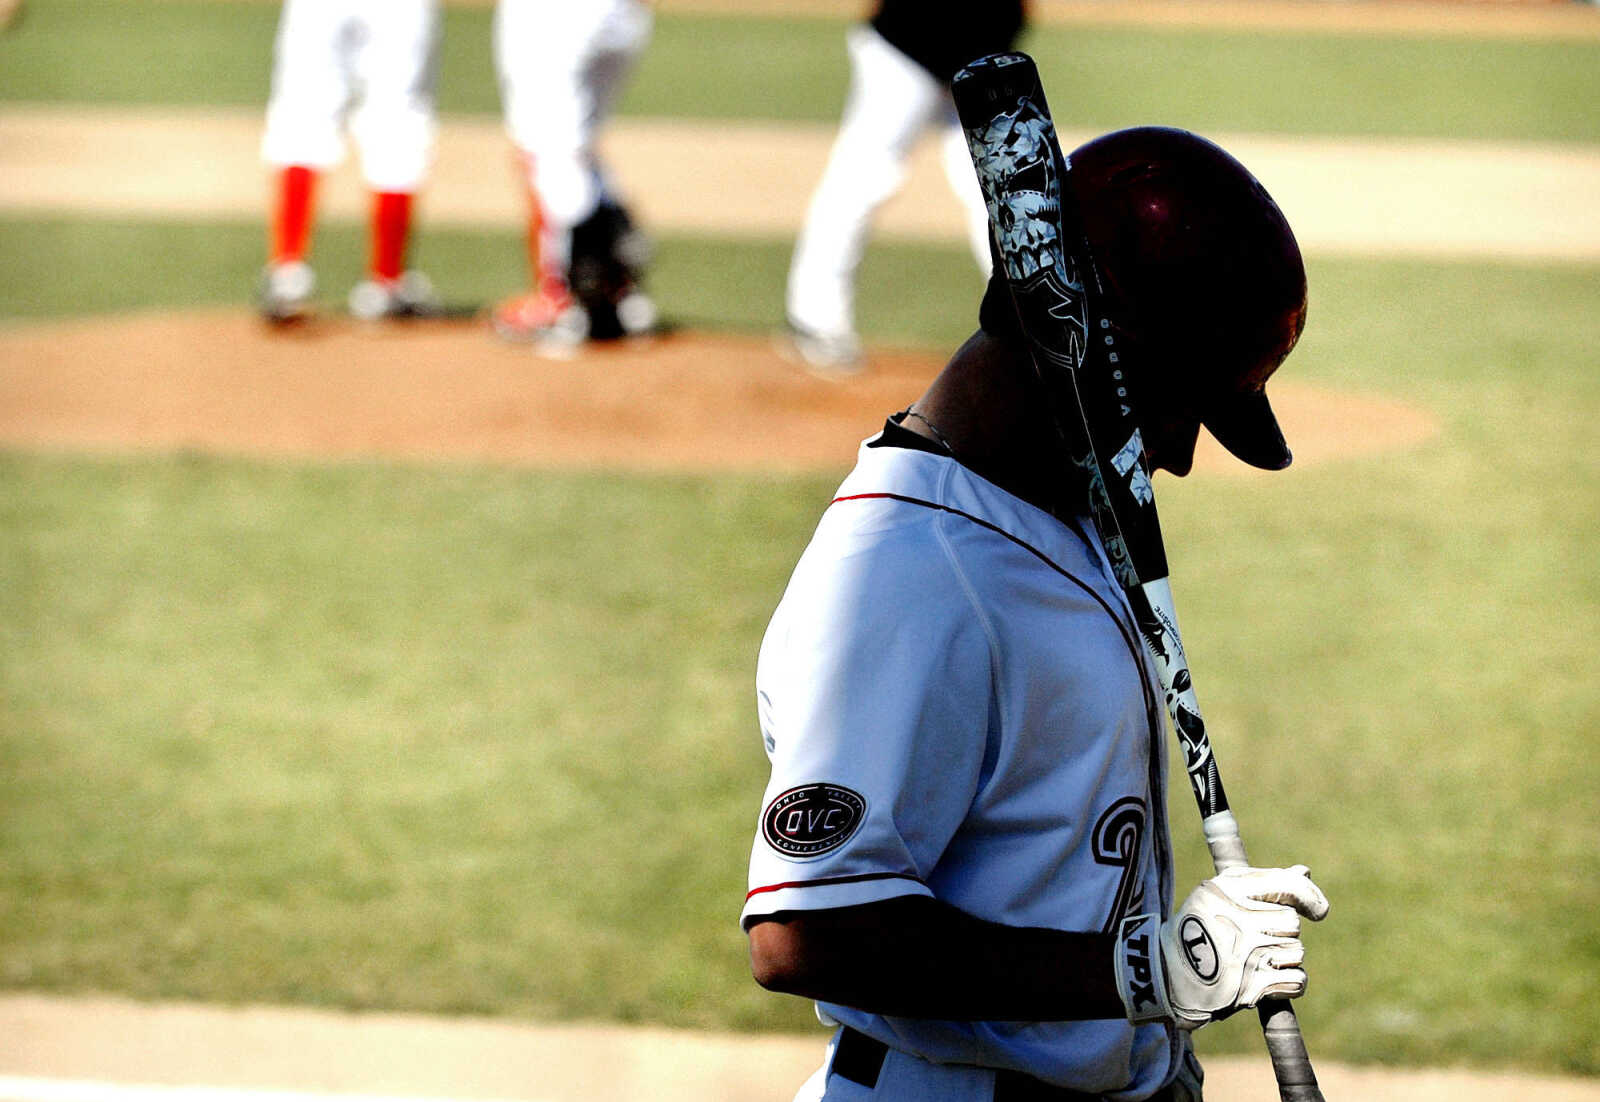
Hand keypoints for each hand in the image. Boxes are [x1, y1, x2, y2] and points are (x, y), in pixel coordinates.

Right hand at [1115, 864, 1328, 1029]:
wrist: (1169, 972)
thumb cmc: (1198, 926)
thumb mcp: (1221, 893)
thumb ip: (1264, 882)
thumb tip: (1304, 872)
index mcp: (1228, 890)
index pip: (1288, 886)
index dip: (1310, 897)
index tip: (1318, 911)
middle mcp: (1238, 920)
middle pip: (1292, 923)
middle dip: (1283, 932)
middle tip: (1259, 937)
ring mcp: (1245, 954)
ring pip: (1297, 951)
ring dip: (1285, 957)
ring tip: (1255, 957)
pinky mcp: (1251, 986)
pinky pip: (1297, 980)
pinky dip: (1290, 981)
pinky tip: (1268, 978)